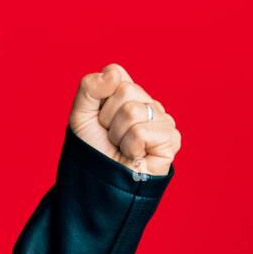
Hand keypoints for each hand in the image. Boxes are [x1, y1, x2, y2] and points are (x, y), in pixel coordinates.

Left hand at [68, 63, 180, 177]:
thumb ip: (90, 87)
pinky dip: (129, 146)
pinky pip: (141, 131)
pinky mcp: (171, 139)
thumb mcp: (81, 115)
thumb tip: (113, 72)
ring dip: (117, 134)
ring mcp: (163, 120)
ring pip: (133, 111)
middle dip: (108, 118)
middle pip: (125, 90)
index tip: (98, 118)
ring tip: (122, 147)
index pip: (116, 72)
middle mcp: (149, 103)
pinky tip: (134, 156)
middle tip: (111, 136)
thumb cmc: (93, 150)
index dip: (99, 97)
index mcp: (130, 94)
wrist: (100, 181)